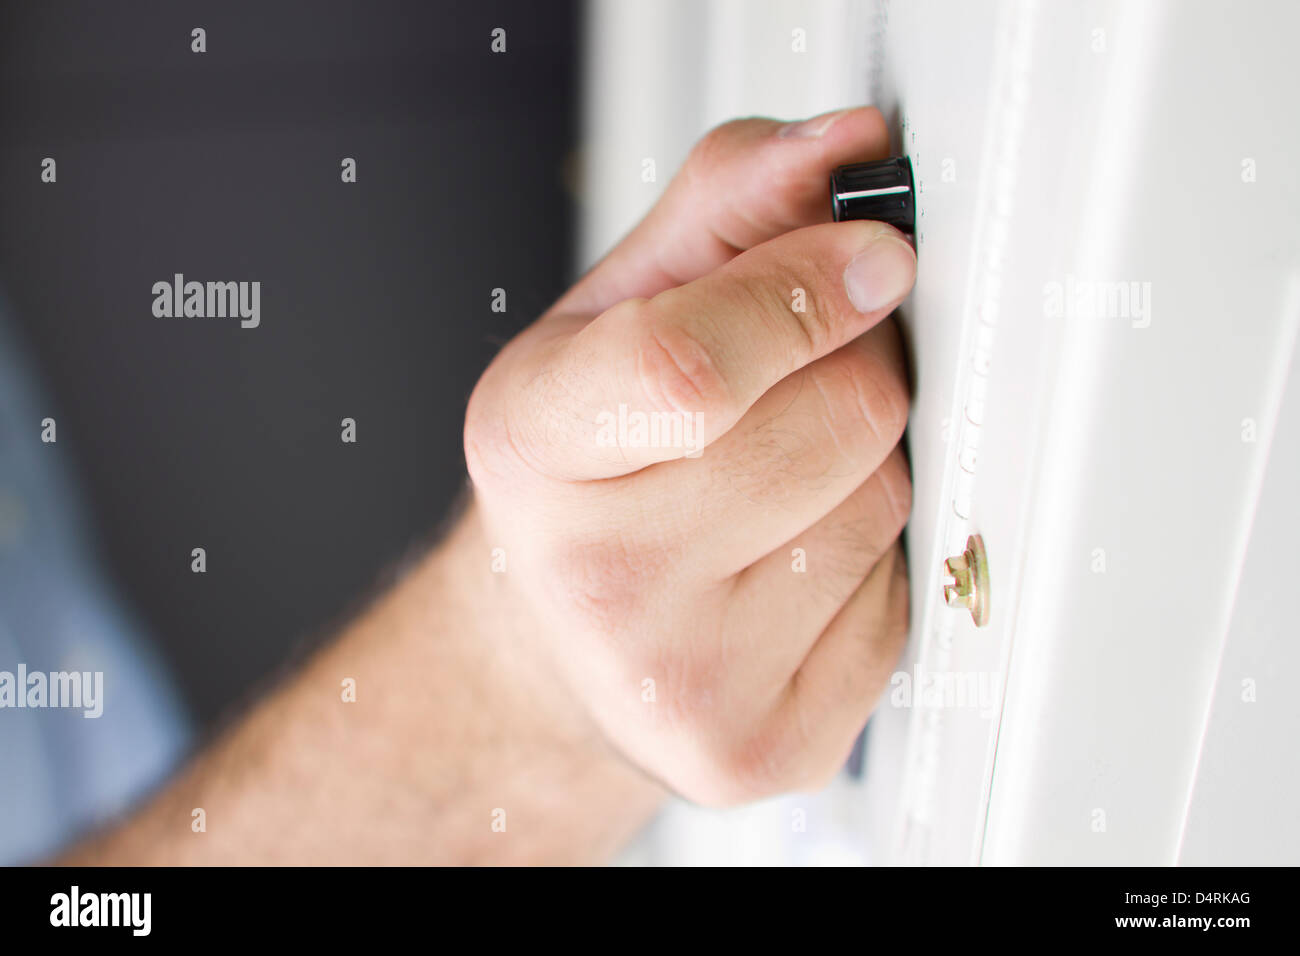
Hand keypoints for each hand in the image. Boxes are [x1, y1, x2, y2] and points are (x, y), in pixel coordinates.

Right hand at [464, 107, 915, 804]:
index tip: (872, 259)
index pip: (697, 363)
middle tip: (788, 390)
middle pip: (842, 420)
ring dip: (862, 466)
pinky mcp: (762, 748)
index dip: (809, 293)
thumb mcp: (615, 314)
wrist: (557, 640)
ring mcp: (680, 680)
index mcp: (537, 446)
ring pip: (886, 503)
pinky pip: (900, 600)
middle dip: (849, 371)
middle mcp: (596, 579)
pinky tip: (789, 567)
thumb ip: (726, 209)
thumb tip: (841, 148)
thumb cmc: (588, 473)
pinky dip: (867, 562)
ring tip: (775, 486)